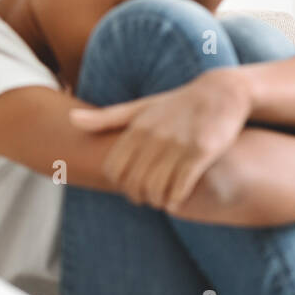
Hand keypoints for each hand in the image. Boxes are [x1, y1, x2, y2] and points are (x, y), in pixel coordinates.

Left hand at [70, 68, 251, 210]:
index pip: (115, 169)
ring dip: (157, 201)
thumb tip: (70, 119)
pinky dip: (176, 199)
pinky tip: (178, 200)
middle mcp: (155, 136)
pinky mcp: (202, 151)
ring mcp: (179, 144)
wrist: (223, 92)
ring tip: (163, 200)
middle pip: (135, 183)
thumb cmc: (179, 102)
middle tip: (149, 199)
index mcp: (138, 127)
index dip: (121, 185)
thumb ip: (107, 117)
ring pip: (156, 188)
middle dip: (140, 197)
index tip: (134, 187)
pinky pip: (181, 186)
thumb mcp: (142, 107)